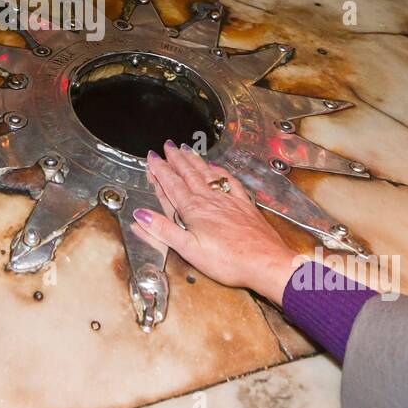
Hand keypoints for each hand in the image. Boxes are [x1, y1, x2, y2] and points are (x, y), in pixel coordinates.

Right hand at [132, 141, 300, 304]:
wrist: (266, 262)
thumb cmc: (229, 261)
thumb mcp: (189, 250)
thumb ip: (164, 230)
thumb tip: (141, 215)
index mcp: (194, 210)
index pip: (171, 185)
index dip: (160, 170)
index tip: (152, 158)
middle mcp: (210, 200)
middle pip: (189, 174)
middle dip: (176, 159)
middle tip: (167, 146)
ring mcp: (229, 200)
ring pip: (207, 174)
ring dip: (194, 161)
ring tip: (186, 149)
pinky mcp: (244, 205)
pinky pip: (229, 182)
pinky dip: (220, 172)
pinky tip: (217, 167)